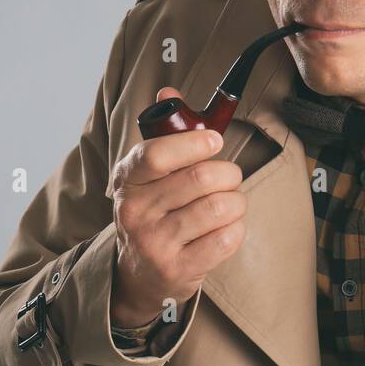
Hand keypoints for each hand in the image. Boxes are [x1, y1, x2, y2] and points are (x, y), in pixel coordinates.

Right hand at [108, 87, 246, 328]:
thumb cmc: (154, 212)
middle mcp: (136, 211)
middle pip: (202, 178)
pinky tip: (225, 228)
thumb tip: (169, 91)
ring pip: (221, 206)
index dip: (194, 142)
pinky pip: (228, 237)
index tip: (215, 141)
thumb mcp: (147, 175)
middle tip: (228, 178)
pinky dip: (237, 228)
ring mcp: (155, 243)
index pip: (157, 153)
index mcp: (128, 180)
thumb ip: (163, 132)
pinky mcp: (178, 269)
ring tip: (229, 203)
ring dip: (237, 201)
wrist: (138, 274)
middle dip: (229, 173)